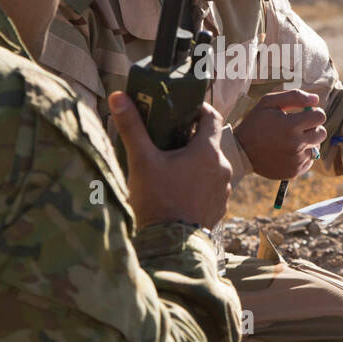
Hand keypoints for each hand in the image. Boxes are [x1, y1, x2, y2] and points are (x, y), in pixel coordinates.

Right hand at [109, 93, 232, 229]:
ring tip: (171, 166)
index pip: (211, 116)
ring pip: (211, 166)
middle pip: (210, 142)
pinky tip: (178, 189)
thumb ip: (131, 127)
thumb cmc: (157, 200)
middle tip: (168, 139)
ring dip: (196, 162)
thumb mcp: (141, 160)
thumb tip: (118, 96)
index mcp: (208, 151)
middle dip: (191, 138)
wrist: (170, 245)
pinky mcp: (219, 208)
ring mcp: (224, 190)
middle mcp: (222, 168)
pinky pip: (212, 187)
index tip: (181, 110)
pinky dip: (199, 183)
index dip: (197, 109)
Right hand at [233, 90, 326, 179]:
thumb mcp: (268, 102)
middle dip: (313, 127)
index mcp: (291, 125)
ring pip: (316, 147)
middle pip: (322, 133)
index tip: (304, 114)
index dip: (313, 112)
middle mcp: (296, 144)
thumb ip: (294, 96)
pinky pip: (309, 161)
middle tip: (298, 127)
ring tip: (290, 140)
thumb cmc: (255, 123)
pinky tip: (288, 151)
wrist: (240, 152)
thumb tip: (316, 99)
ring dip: (307, 142)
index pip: (320, 116)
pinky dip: (301, 155)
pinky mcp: (294, 172)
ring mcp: (296, 160)